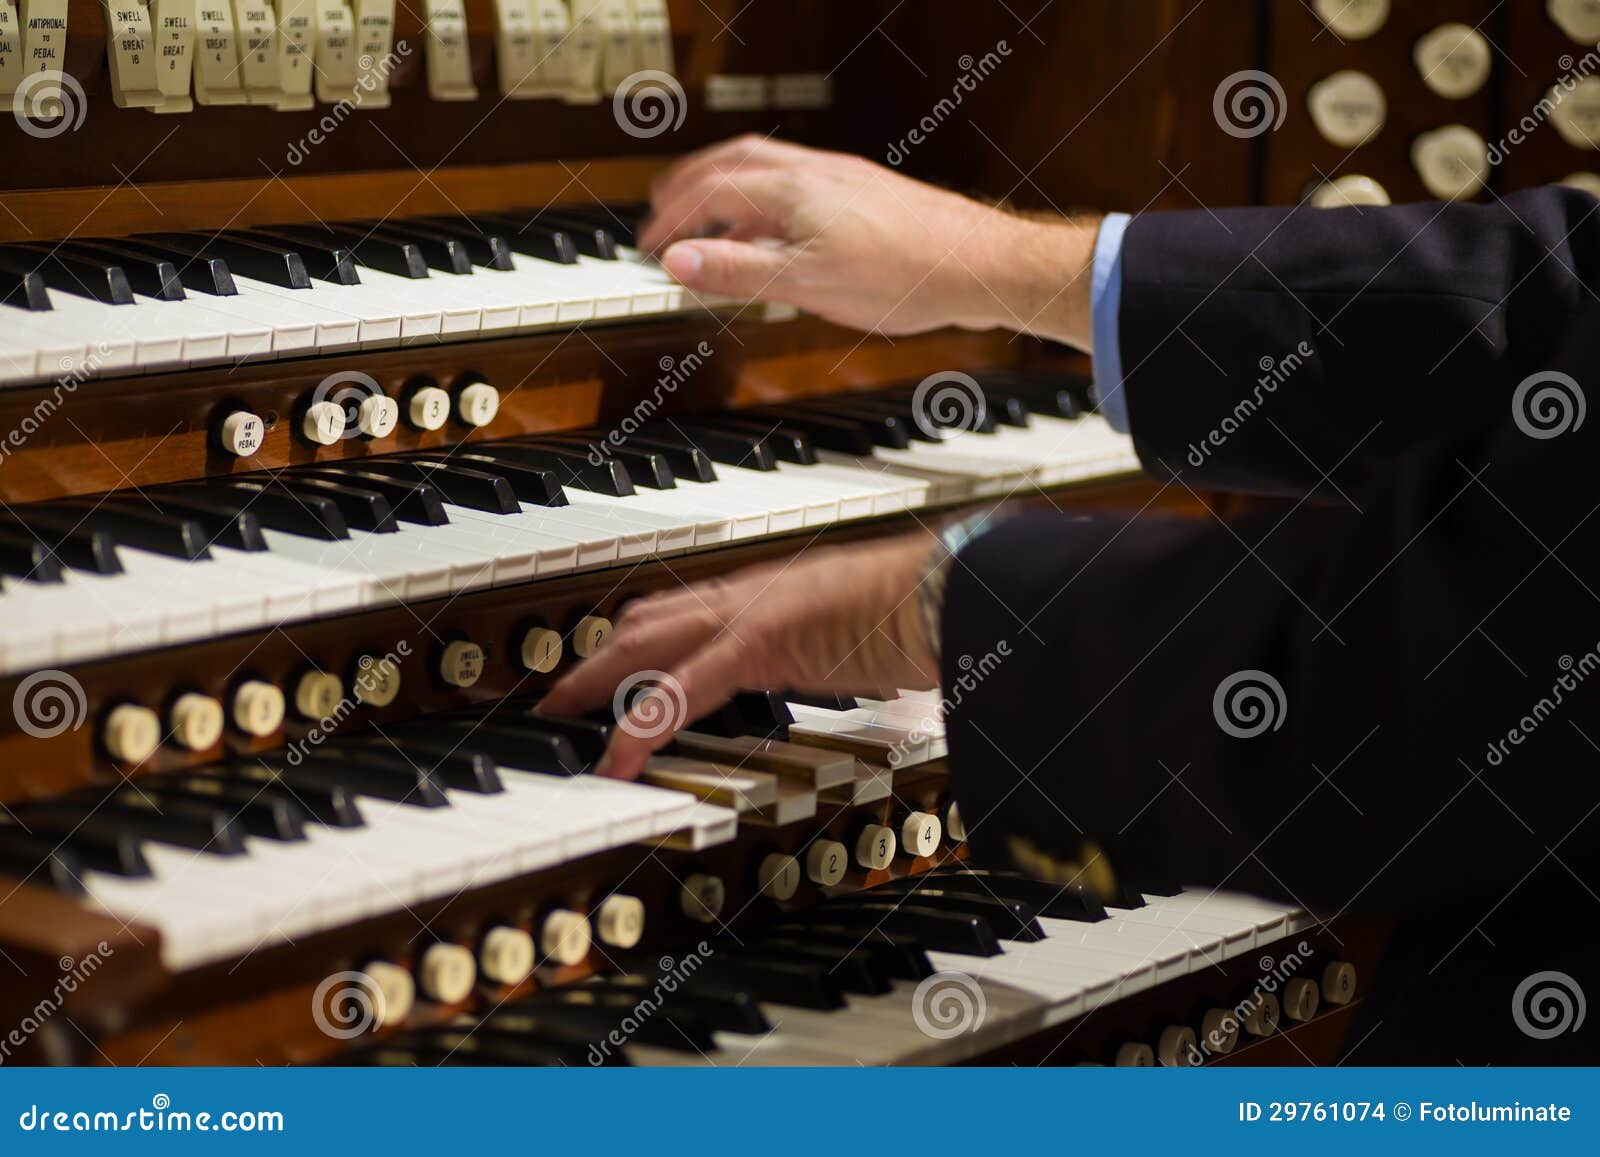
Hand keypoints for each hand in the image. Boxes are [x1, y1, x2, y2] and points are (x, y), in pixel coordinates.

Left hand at [539, 534, 938, 779]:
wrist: (955, 586)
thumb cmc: (928, 608)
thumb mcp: (866, 634)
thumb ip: (846, 650)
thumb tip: (859, 674)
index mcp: (771, 592)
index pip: (682, 608)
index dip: (633, 637)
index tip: (604, 664)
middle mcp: (748, 594)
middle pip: (644, 622)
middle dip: (591, 660)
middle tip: (552, 697)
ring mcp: (749, 613)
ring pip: (644, 645)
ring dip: (594, 683)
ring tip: (558, 722)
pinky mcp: (759, 644)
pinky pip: (681, 692)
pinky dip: (640, 727)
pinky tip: (613, 759)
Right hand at [639, 136, 1099, 346]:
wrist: (978, 264)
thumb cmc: (905, 274)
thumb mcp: (806, 283)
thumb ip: (739, 270)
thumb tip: (680, 262)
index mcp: (790, 188)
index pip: (709, 190)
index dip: (672, 218)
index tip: (649, 244)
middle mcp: (813, 171)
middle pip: (733, 163)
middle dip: (691, 187)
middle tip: (664, 214)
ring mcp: (840, 178)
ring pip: (767, 169)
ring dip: (728, 189)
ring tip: (712, 221)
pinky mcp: (864, 192)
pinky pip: (796, 182)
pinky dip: (766, 199)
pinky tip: (778, 232)